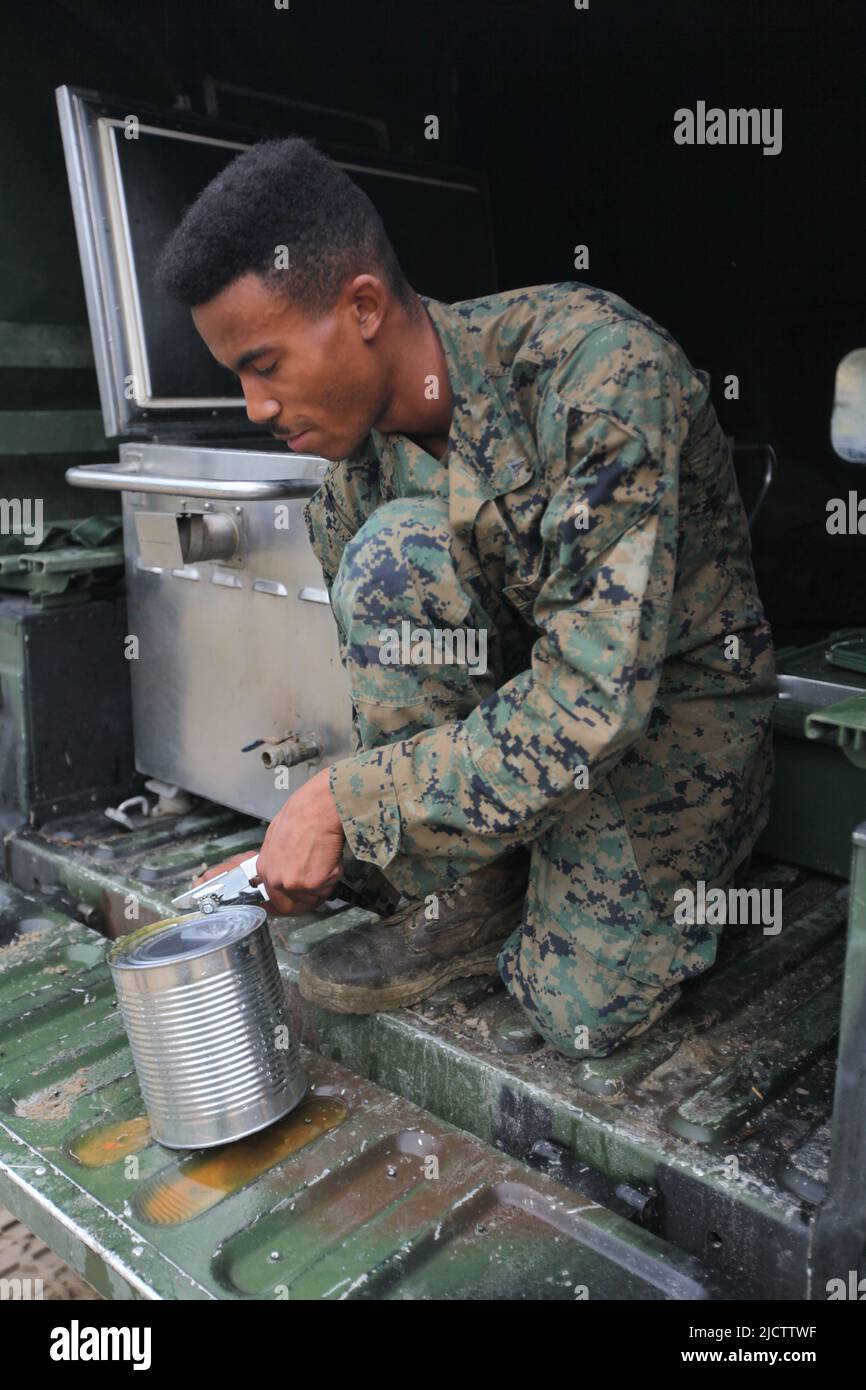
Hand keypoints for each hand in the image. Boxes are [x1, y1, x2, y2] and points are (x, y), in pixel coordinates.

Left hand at [255, 767, 345, 915]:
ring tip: (324, 857)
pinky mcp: (314, 883)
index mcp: (264, 868)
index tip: (294, 905)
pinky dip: (335, 873)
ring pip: (314, 897)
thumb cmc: (303, 814)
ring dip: (323, 883)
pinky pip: (329, 887)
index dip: (287, 903)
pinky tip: (330, 854)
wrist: (320, 807)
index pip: (272, 899)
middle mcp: (276, 879)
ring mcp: (294, 883)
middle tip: (319, 887)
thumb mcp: (277, 837)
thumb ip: (278, 860)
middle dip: (307, 900)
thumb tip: (286, 870)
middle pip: (291, 907)